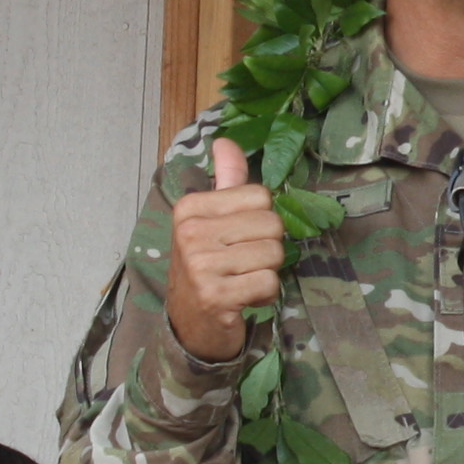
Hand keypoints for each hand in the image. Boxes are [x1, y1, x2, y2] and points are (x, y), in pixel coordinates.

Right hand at [166, 138, 285, 362]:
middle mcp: (191, 233)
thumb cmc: (206, 266)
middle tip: (242, 263)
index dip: (261, 220)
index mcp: (190, 208)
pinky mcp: (215, 296)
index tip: (238, 238)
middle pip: (272, 225)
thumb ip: (225, 181)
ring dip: (267, 272)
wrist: (189, 322)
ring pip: (274, 254)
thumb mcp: (211, 220)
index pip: (261, 196)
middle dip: (268, 248)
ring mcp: (200, 265)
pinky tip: (243, 298)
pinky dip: (264, 294)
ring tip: (241, 280)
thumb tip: (226, 141)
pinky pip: (269, 283)